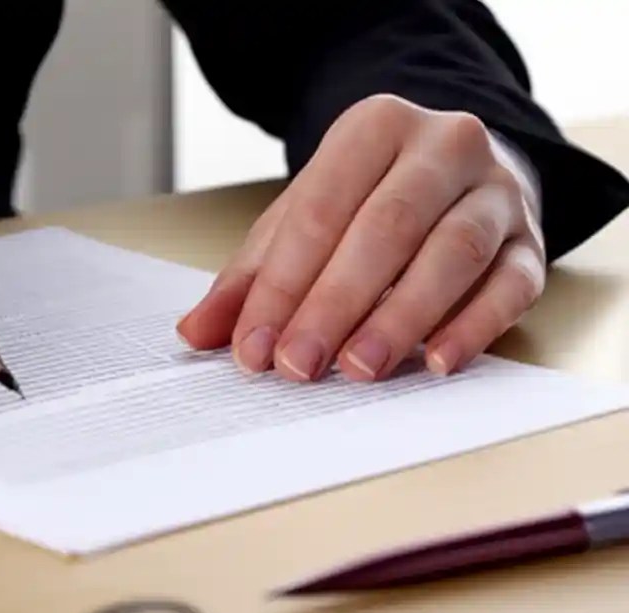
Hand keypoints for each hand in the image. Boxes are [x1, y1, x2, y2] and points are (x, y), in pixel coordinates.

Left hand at [176, 94, 543, 381]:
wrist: (455, 172)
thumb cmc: (366, 200)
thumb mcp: (299, 220)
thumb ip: (249, 277)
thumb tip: (196, 333)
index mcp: (374, 128)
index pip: (320, 209)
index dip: (282, 283)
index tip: (254, 347)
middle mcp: (443, 146)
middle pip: (386, 227)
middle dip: (335, 303)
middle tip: (299, 365)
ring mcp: (496, 192)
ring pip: (452, 252)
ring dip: (402, 317)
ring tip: (359, 368)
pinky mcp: (532, 241)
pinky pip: (511, 285)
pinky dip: (473, 327)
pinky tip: (435, 363)